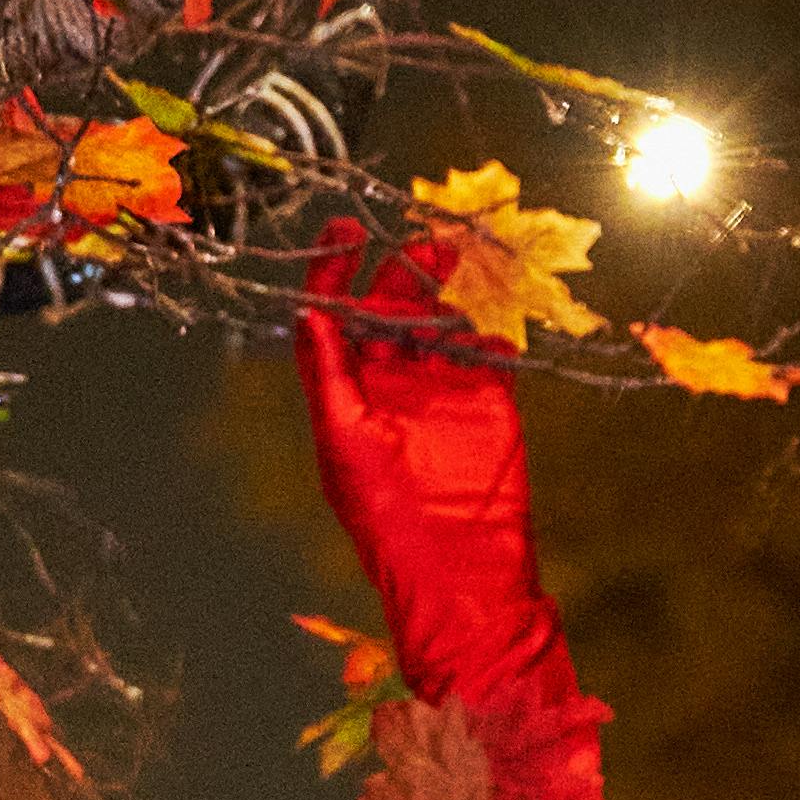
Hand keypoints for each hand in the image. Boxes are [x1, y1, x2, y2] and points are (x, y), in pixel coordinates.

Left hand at [294, 246, 565, 732]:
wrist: (465, 569)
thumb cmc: (391, 518)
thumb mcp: (347, 442)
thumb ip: (329, 376)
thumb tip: (308, 313)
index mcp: (346, 393)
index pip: (332, 318)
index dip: (333, 272)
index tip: (345, 230)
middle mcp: (389, 386)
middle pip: (389, 309)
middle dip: (400, 271)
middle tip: (422, 243)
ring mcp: (439, 391)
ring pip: (439, 321)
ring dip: (445, 292)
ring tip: (453, 264)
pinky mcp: (488, 401)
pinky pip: (489, 351)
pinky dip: (491, 332)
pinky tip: (491, 323)